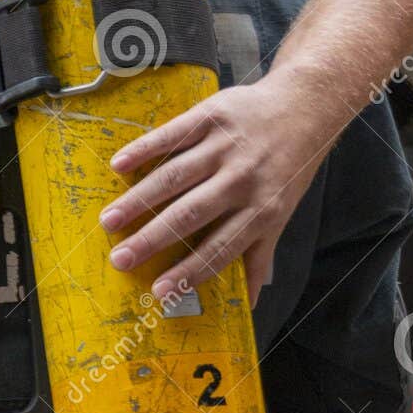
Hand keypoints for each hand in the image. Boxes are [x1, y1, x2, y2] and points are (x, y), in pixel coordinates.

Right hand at [99, 71, 330, 304]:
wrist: (303, 109)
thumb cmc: (288, 168)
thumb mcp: (281, 214)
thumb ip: (260, 257)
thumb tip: (249, 304)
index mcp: (261, 210)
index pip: (220, 247)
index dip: (190, 271)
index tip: (160, 290)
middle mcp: (242, 180)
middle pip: (190, 214)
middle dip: (152, 239)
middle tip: (120, 259)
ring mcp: (224, 147)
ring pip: (175, 176)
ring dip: (138, 200)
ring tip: (109, 220)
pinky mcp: (212, 116)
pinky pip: (173, 135)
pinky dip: (144, 149)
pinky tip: (119, 164)